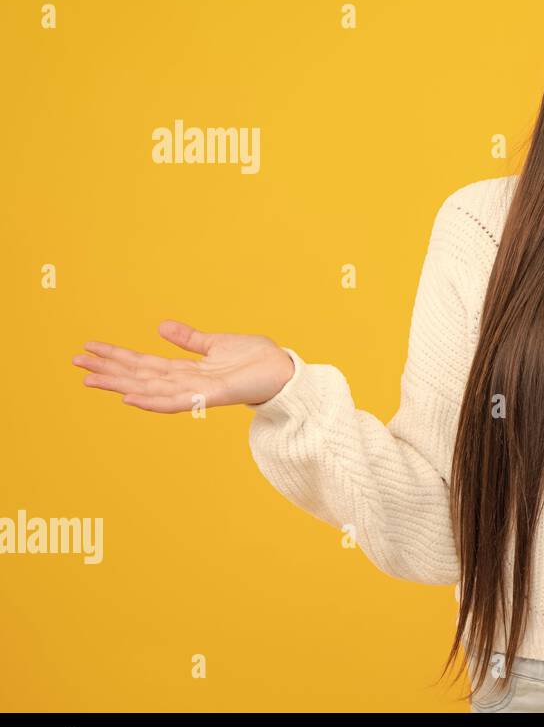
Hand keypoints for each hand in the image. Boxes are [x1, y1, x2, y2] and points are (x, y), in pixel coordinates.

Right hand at [74, 319, 295, 412]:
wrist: (285, 372)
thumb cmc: (257, 360)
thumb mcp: (217, 343)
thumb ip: (190, 339)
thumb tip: (160, 326)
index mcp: (187, 370)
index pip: (144, 363)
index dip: (117, 356)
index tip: (89, 349)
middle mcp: (187, 382)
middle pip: (139, 376)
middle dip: (108, 370)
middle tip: (75, 363)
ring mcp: (198, 391)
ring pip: (150, 388)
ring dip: (119, 384)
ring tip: (90, 379)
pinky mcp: (213, 395)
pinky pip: (178, 401)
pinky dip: (152, 401)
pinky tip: (129, 397)